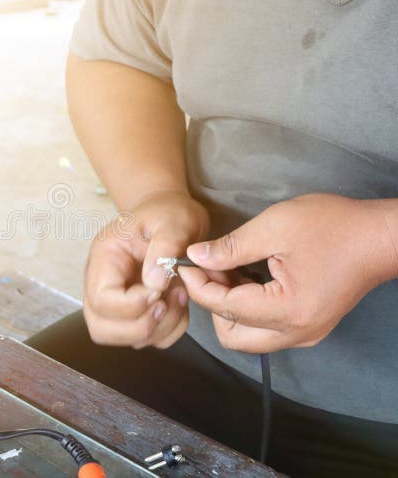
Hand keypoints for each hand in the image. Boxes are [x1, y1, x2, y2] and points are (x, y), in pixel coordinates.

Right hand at [83, 190, 209, 347]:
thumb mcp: (172, 221)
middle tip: (167, 301)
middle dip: (142, 326)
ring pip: (126, 339)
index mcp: (104, 259)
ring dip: (159, 328)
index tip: (161, 290)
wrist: (170, 215)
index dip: (132, 305)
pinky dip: (169, 331)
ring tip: (178, 296)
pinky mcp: (135, 313)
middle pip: (102, 329)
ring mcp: (116, 302)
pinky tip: (178, 304)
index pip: (102, 300)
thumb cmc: (167, 214)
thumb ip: (164, 249)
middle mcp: (102, 285)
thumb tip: (154, 284)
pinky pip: (148, 340)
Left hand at [179, 193, 397, 353]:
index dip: (198, 285)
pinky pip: (267, 330)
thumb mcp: (275, 227)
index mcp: (286, 310)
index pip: (224, 308)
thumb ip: (231, 247)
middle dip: (213, 303)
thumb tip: (196, 256)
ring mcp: (306, 333)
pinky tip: (250, 276)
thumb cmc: (333, 226)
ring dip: (230, 307)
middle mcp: (296, 332)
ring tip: (231, 269)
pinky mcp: (310, 326)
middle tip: (212, 268)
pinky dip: (249, 309)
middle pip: (232, 336)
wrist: (381, 236)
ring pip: (249, 337)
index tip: (186, 263)